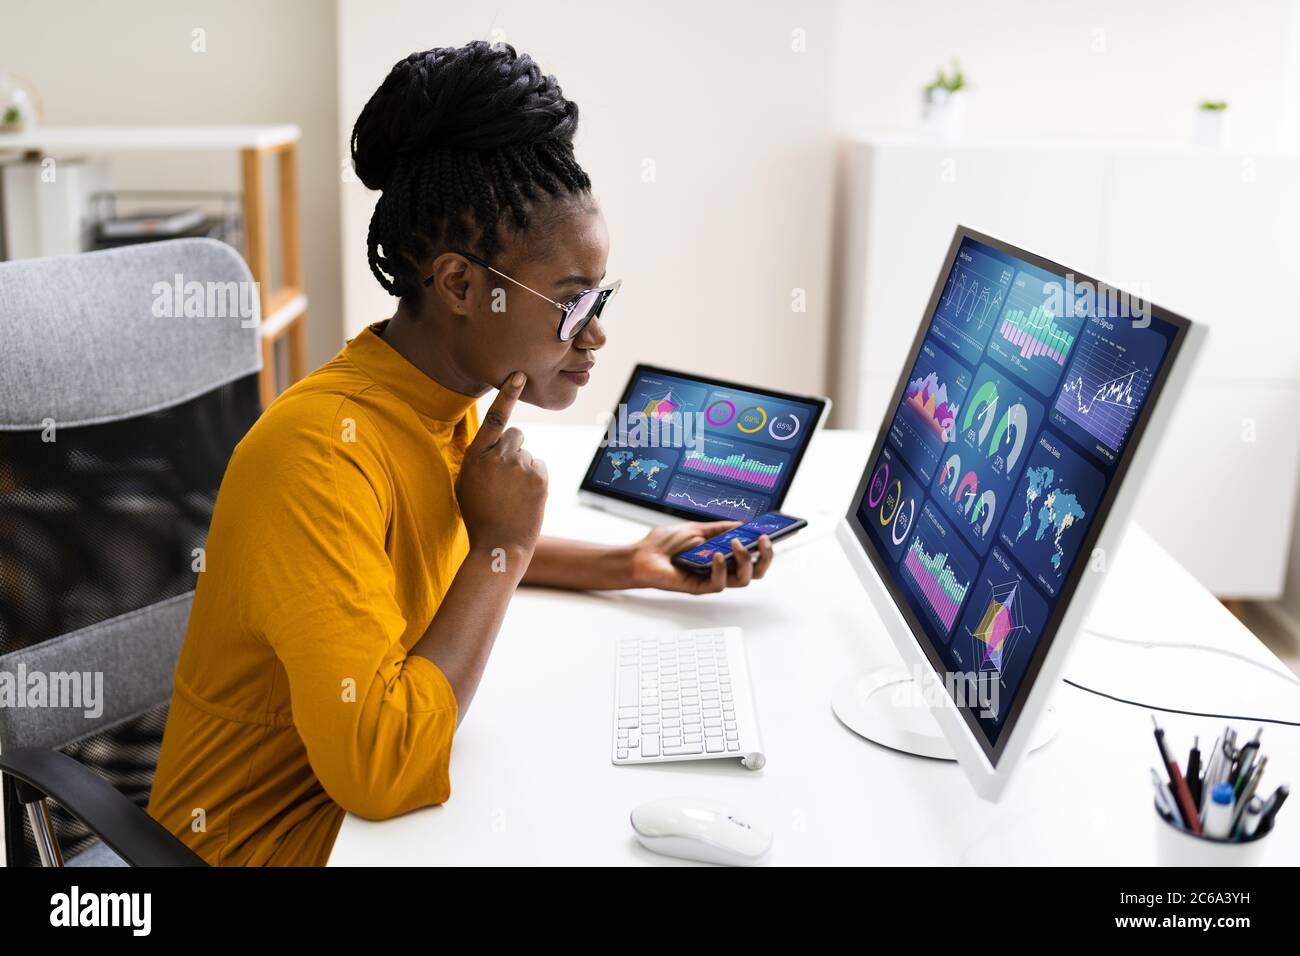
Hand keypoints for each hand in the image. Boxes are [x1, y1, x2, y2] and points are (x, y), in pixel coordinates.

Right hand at [455, 371, 547, 557]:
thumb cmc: (479, 515)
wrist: (500, 545)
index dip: (508, 394)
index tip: (519, 375)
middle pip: (516, 435)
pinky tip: (524, 497)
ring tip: (512, 494)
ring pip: (527, 453)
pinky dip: (534, 478)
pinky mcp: (540, 477)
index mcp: (476, 456)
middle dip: (513, 448)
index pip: (495, 418)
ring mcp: (521, 467)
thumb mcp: (466, 483)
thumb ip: (479, 458)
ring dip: (522, 467)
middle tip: (505, 475)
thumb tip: (496, 443)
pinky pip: (539, 466)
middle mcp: (499, 457)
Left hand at [627, 520, 773, 593]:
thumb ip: (720, 528)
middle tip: (763, 541)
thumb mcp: (696, 528)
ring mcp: (711, 579)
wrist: (642, 555)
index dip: (765, 548)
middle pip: (755, 572)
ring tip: (736, 544)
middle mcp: (721, 569)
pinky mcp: (699, 587)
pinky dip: (721, 568)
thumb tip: (743, 523)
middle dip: (765, 557)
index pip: (751, 556)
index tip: (771, 533)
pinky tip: (715, 555)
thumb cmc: (665, 544)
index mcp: (722, 555)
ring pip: (742, 580)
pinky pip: (718, 584)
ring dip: (744, 561)